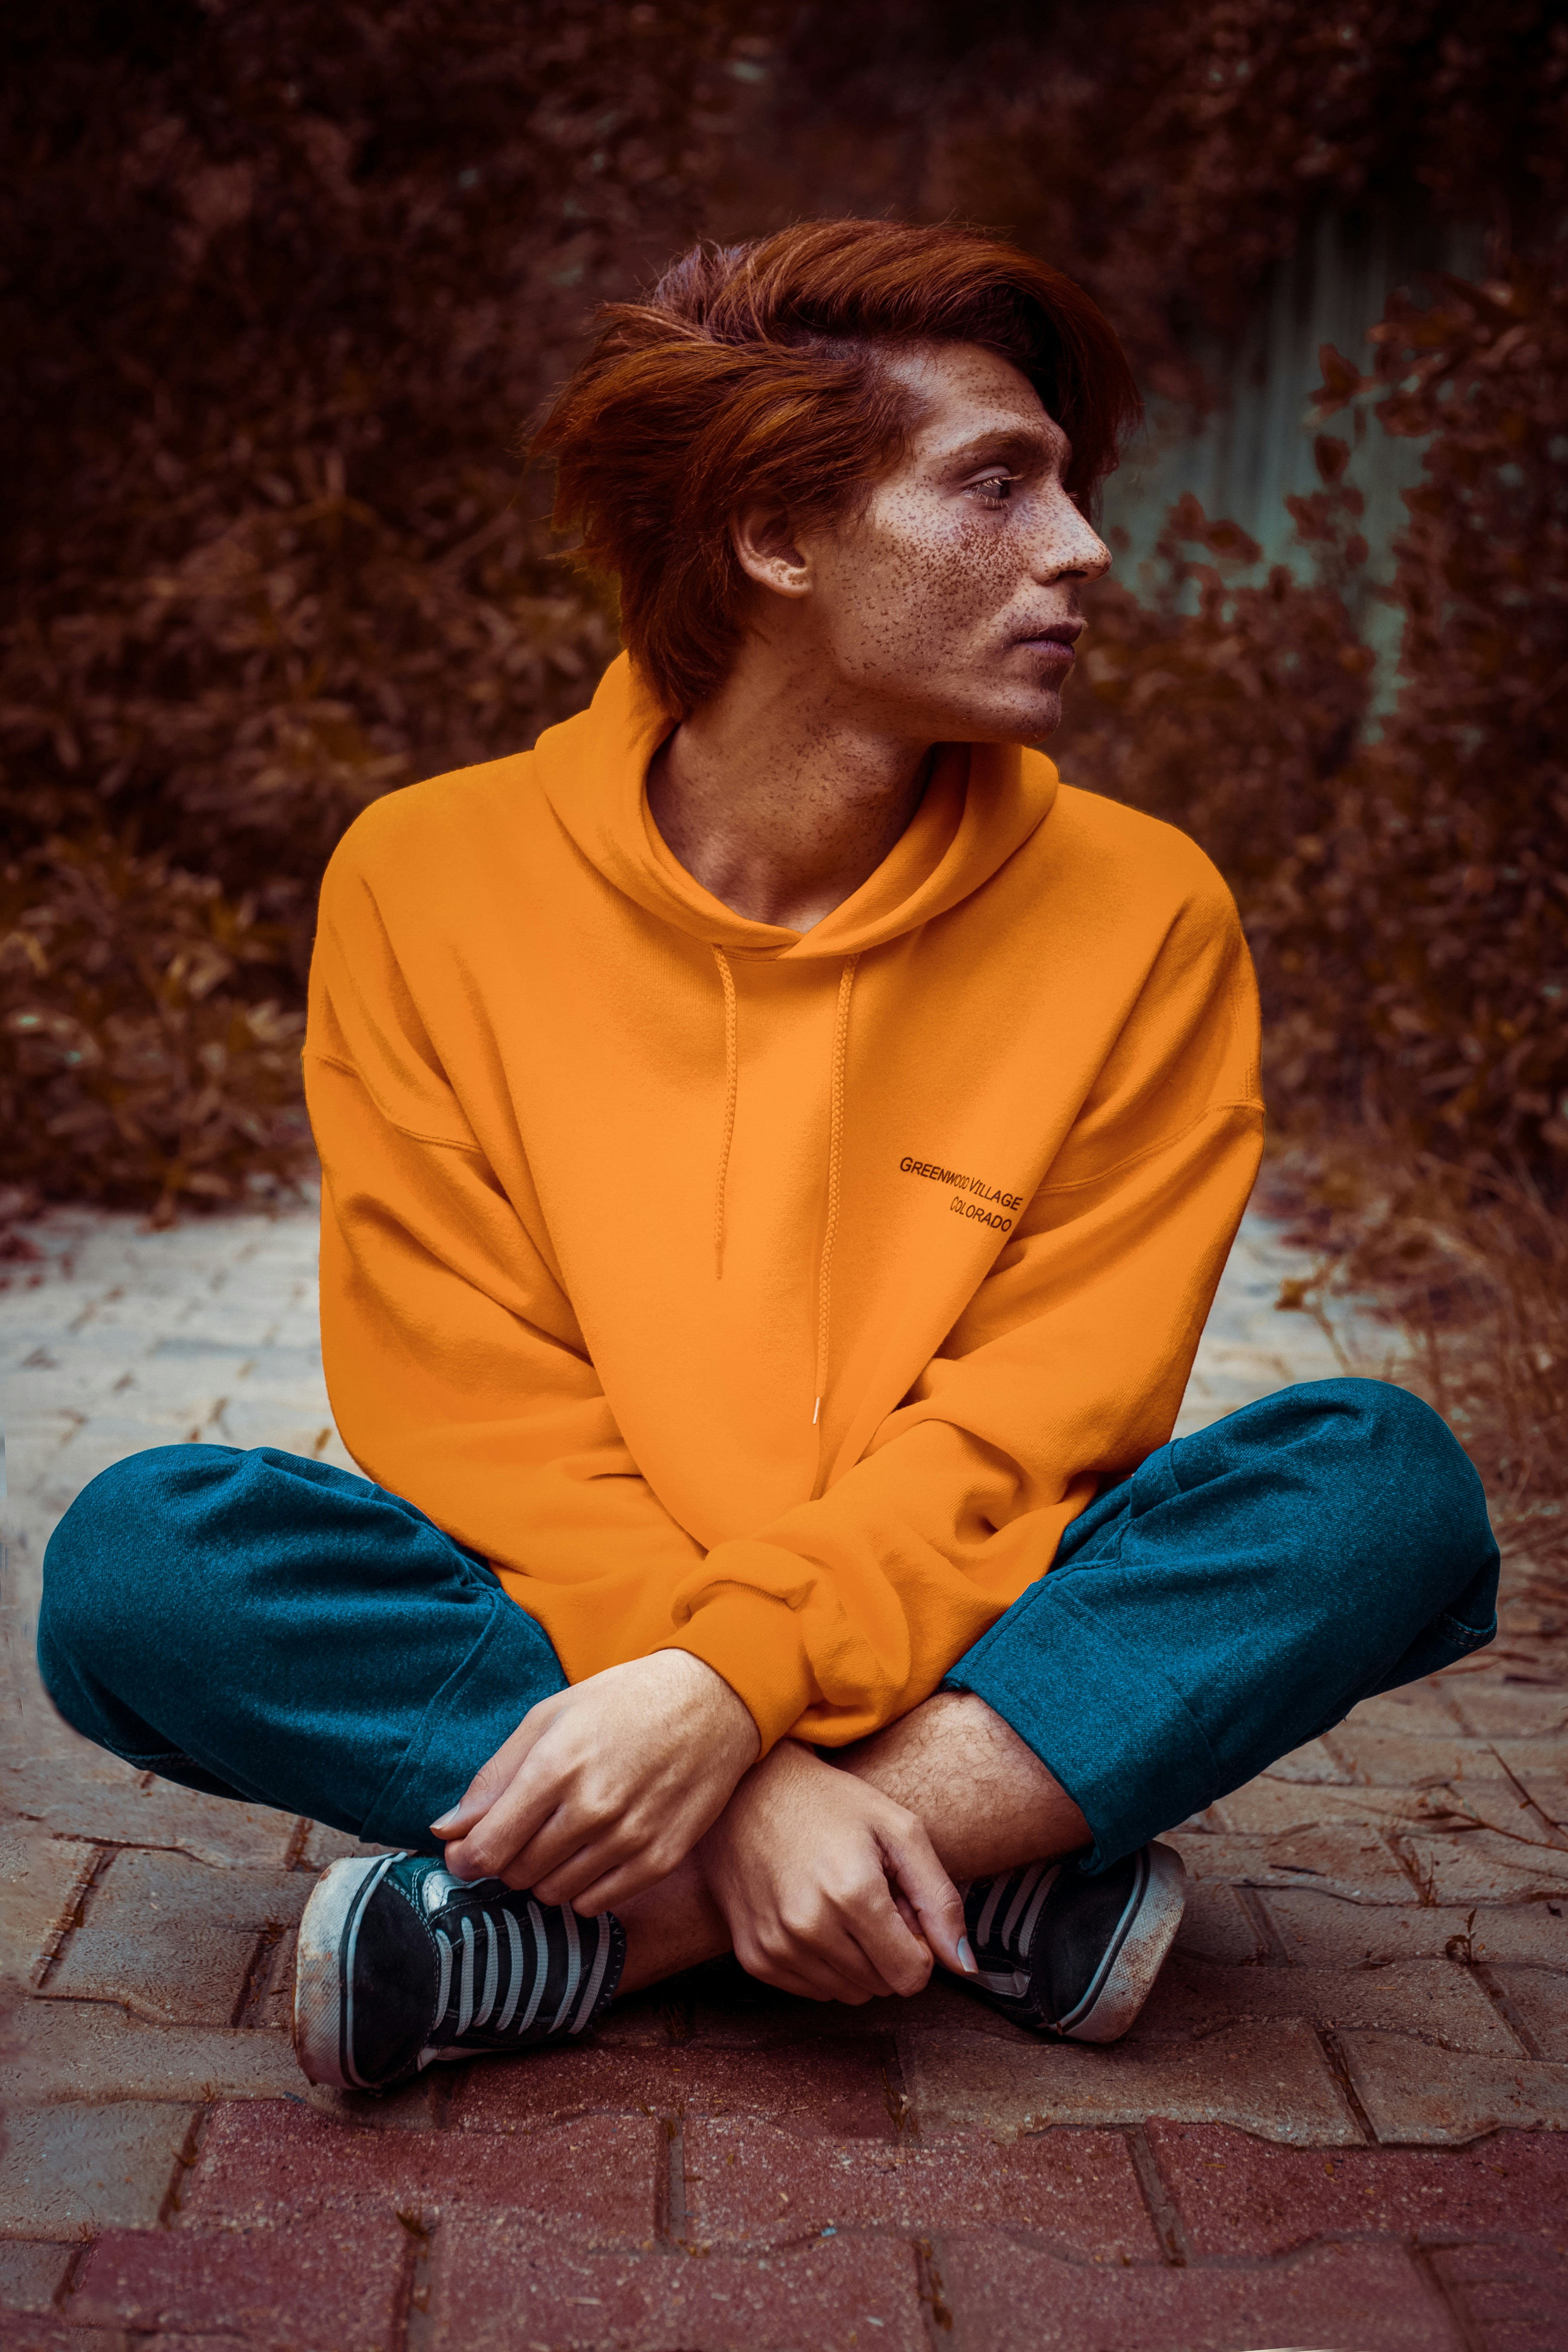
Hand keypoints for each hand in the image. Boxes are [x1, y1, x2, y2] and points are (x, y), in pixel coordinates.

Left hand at [432, 1650, 759, 1912]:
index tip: (464, 1852)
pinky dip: (581, 1887)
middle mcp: (591, 1809)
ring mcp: (629, 1839)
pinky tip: (589, 1853)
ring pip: (553, 1893)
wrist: (712, 1702)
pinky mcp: (659, 1859)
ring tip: (560, 1837)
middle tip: (520, 1832)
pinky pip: (595, 1903)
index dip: (465, 1858)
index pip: (487, 1848)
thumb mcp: (550, 1717)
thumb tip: (447, 1829)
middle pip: (516, 1872)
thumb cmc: (625, 1701)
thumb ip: (495, 1776)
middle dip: (505, 1859)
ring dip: (543, 1874)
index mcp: (555, 1767)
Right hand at [700, 1740, 974, 2002]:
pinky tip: (812, 1916)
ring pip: (849, 1994)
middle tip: (869, 1897)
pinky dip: (823, 1963)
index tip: (901, 1907)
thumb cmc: (831, 1803)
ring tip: (839, 1904)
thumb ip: (939, 1899)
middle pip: (882, 1987)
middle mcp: (810, 1928)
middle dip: (888, 1949)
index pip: (912, 1975)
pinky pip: (812, 1990)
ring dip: (856, 1959)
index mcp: (853, 1895)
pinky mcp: (755, 1957)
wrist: (750, 1789)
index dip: (918, 1944)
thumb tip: (965, 1963)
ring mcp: (778, 1946)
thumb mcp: (899, 1830)